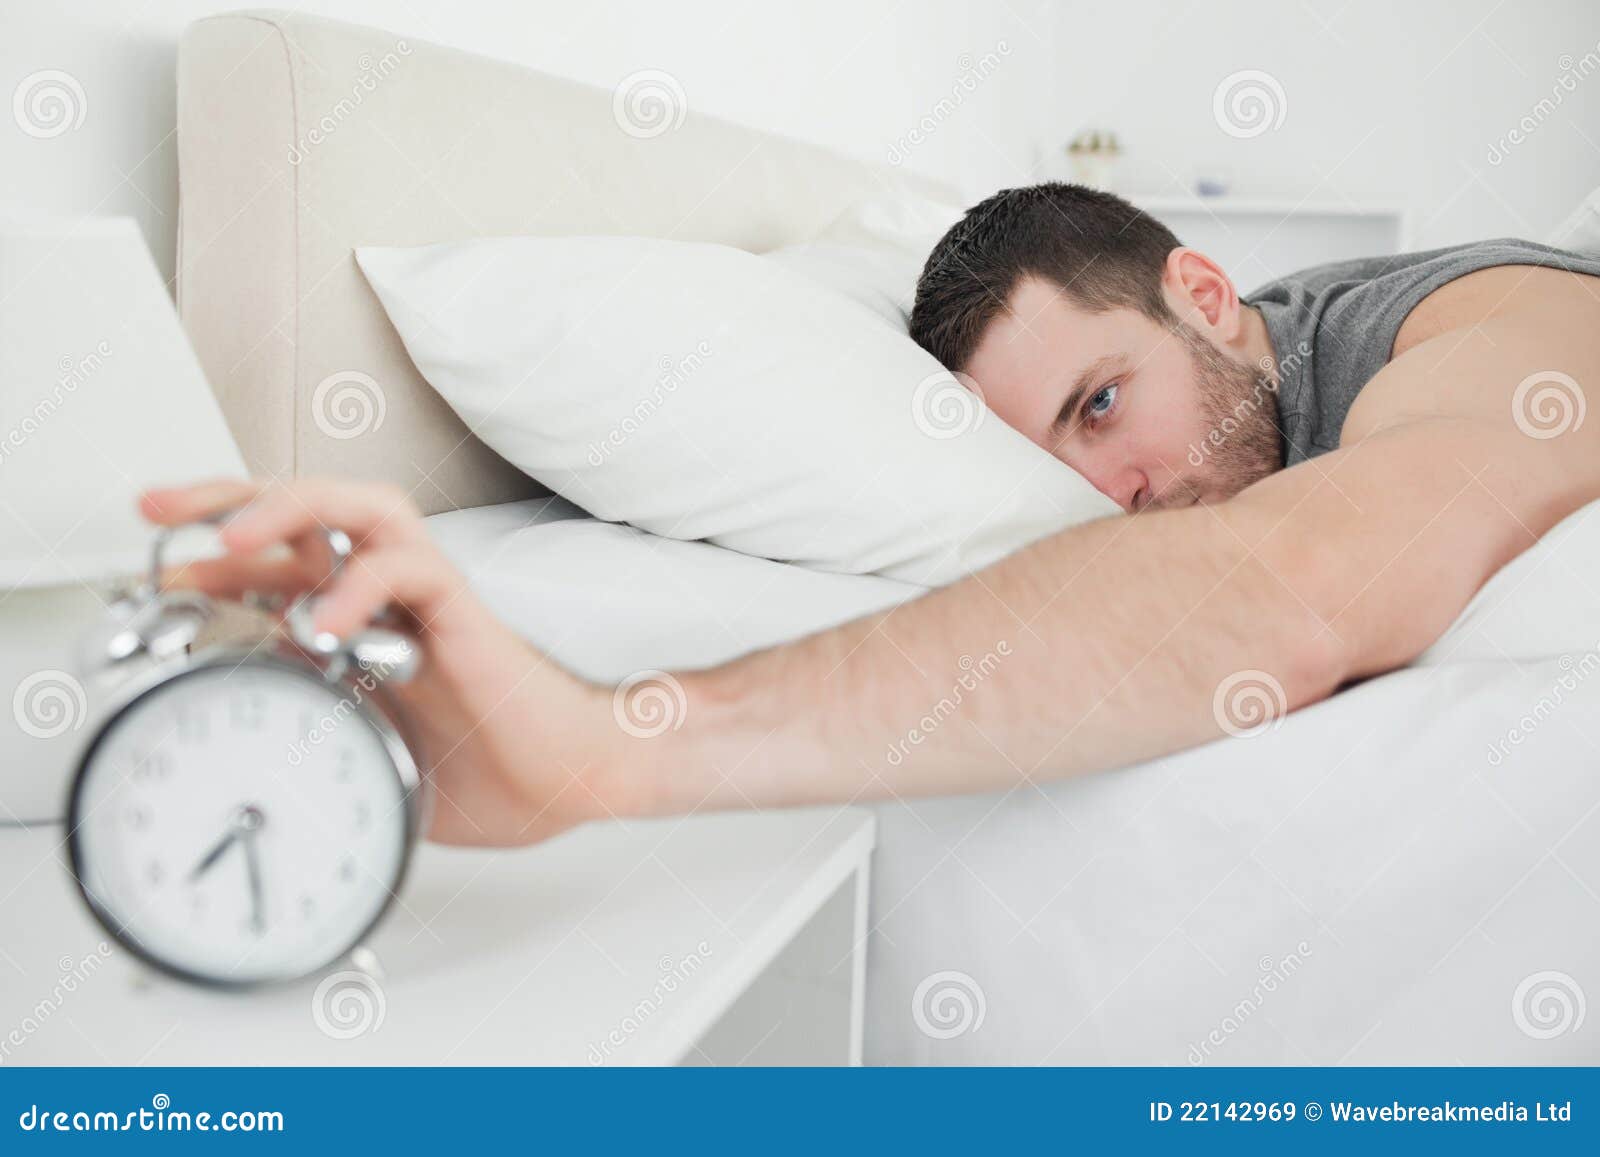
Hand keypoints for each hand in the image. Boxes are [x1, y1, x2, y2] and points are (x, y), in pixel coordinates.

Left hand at [140, 478, 639, 845]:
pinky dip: (358, 584)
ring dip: (286, 508)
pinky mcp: (464, 608)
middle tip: (156, 510)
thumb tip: (246, 764)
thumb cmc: (491, 767)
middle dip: (221, 500)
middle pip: (303, 510)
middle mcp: (388, 596)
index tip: (152, 576)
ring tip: (228, 534)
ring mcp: (427, 595)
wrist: (568, 776)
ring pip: (358, 507)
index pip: (276, 562)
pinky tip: (324, 623)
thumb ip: (312, 737)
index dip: (209, 560)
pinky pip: (410, 567)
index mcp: (362, 623)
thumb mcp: (368, 756)